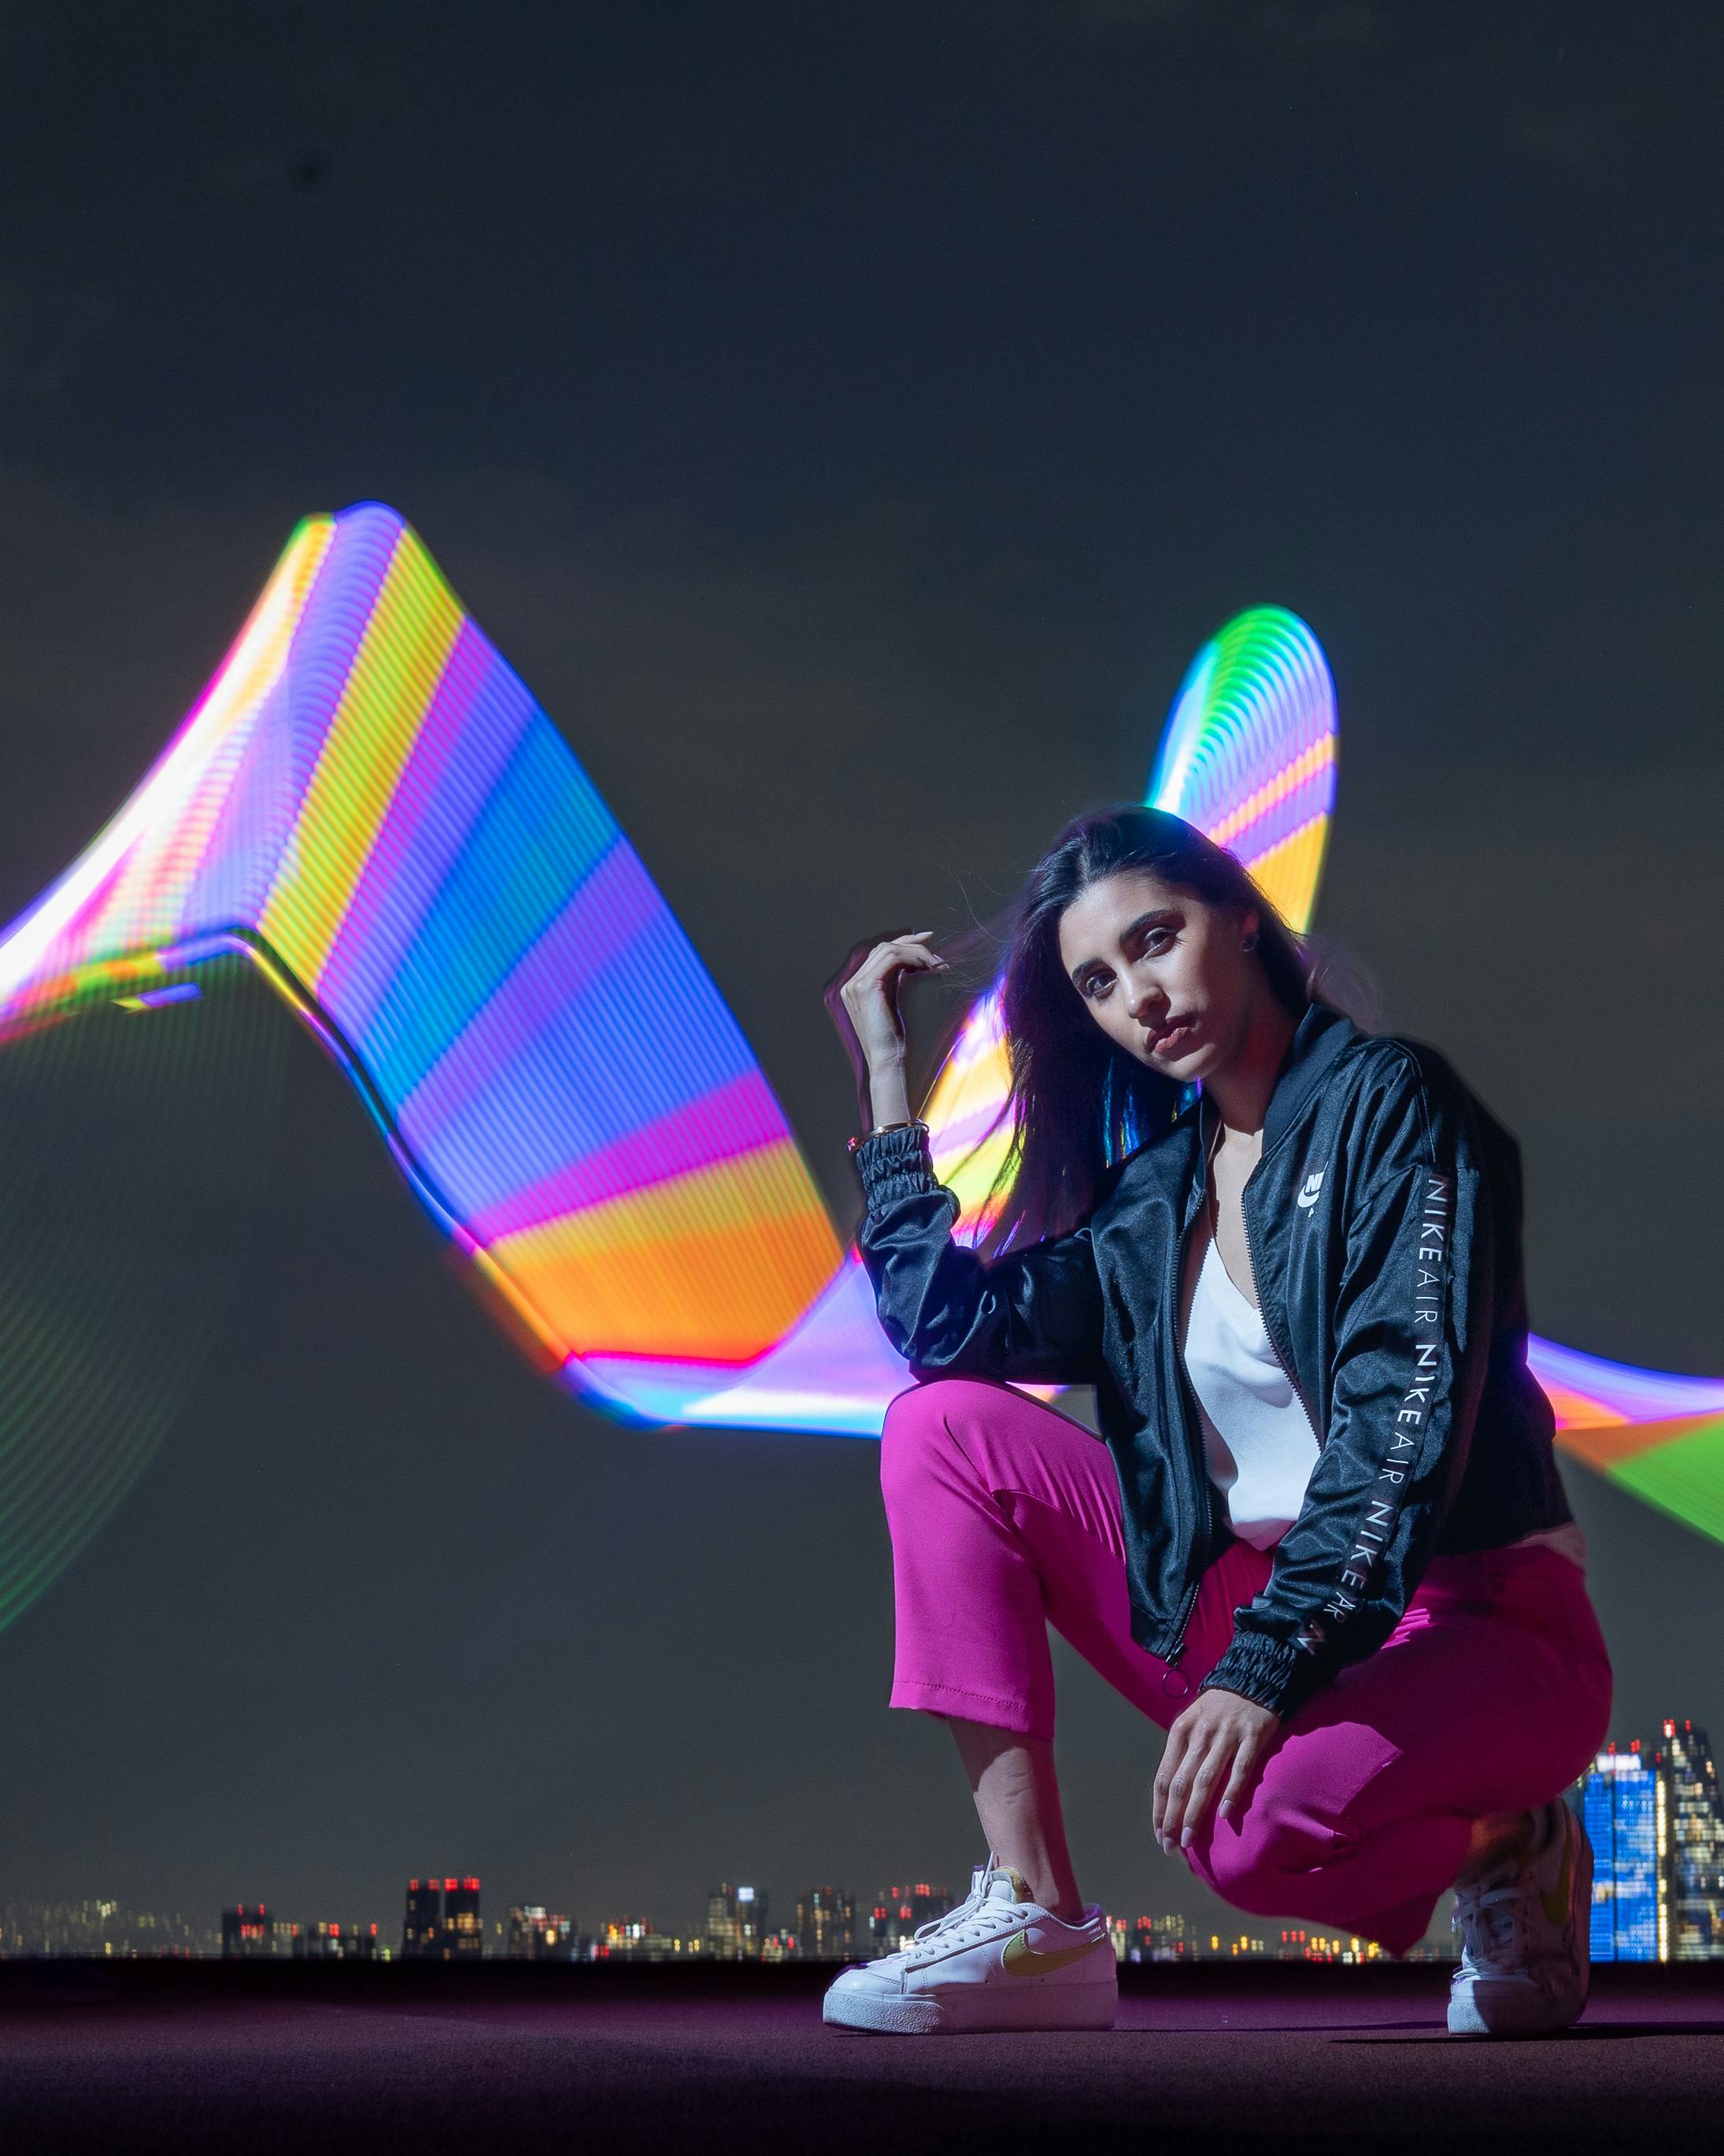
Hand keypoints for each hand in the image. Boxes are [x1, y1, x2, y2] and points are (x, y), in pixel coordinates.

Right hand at [824, 930, 947, 1127]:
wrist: (888, 1062)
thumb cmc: (895, 1042)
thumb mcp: (896, 1005)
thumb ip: (897, 984)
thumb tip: (913, 965)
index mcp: (855, 988)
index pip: (878, 954)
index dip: (902, 942)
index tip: (925, 939)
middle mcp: (851, 984)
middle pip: (882, 948)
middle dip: (911, 943)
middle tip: (934, 944)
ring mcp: (855, 985)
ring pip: (887, 950)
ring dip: (915, 952)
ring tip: (935, 964)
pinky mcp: (866, 987)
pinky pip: (892, 959)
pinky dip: (913, 958)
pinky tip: (928, 967)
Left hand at [1151, 1688, 1278, 1852]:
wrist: (1252, 1678)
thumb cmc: (1218, 1708)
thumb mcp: (1193, 1723)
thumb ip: (1183, 1754)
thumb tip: (1173, 1795)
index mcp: (1180, 1731)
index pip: (1165, 1777)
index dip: (1160, 1808)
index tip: (1159, 1833)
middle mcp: (1200, 1734)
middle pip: (1181, 1783)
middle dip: (1173, 1818)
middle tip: (1171, 1846)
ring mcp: (1226, 1735)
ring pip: (1206, 1780)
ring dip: (1196, 1813)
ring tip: (1190, 1840)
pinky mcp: (1252, 1737)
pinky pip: (1240, 1769)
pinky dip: (1231, 1793)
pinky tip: (1225, 1816)